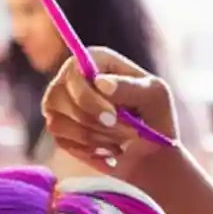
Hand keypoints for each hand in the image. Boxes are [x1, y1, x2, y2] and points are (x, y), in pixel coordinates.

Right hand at [42, 47, 178, 180]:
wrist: (150, 154)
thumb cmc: (155, 118)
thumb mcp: (154, 98)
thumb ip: (131, 87)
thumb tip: (100, 82)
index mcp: (96, 59)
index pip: (74, 71)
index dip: (88, 97)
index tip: (112, 117)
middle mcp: (73, 76)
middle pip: (59, 97)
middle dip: (94, 122)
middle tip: (125, 133)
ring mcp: (61, 102)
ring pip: (57, 122)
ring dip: (93, 137)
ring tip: (119, 140)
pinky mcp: (58, 127)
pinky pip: (61, 141)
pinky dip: (87, 149)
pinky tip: (107, 149)